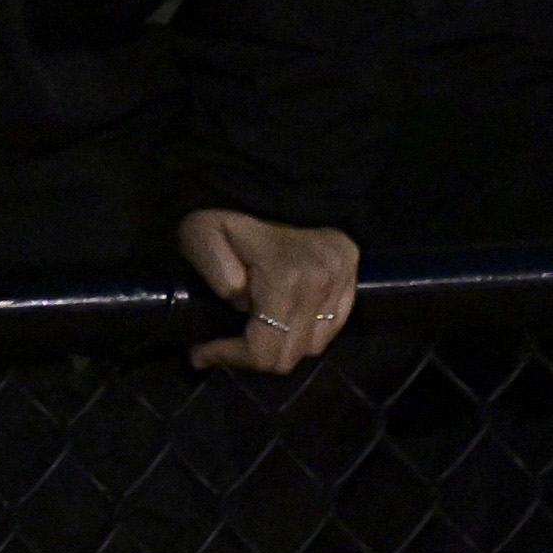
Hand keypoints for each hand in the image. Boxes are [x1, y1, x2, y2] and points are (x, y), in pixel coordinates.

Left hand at [176, 208, 357, 374]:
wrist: (272, 196)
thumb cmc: (230, 224)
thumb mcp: (202, 233)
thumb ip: (212, 265)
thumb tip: (237, 295)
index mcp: (287, 276)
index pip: (264, 347)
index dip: (231, 356)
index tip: (201, 353)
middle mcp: (322, 283)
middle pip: (288, 355)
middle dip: (250, 355)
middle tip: (224, 345)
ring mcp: (343, 283)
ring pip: (309, 349)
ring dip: (278, 347)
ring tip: (252, 329)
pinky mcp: (352, 284)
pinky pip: (328, 332)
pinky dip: (302, 336)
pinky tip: (280, 320)